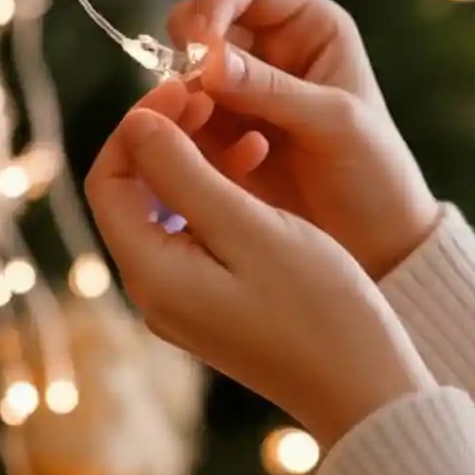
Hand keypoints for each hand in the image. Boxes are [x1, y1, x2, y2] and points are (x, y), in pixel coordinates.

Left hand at [85, 80, 435, 445]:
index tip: (187, 88)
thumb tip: (135, 124)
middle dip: (168, 137)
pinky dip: (220, 193)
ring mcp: (185, 300)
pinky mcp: (215, 303)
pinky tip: (261, 168)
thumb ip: (184, 173)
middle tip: (217, 98)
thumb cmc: (317, 307)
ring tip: (252, 131)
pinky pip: (197, 233)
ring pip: (168, 208)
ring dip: (199, 160)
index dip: (139, 125)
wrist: (366, 386)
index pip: (108, 180)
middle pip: (134, 192)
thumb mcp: (249, 227)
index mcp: (152, 274)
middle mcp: (155, 291)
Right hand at [169, 0, 439, 278]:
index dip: (214, 4)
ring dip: (185, 100)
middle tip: (195, 95)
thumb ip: (272, 90)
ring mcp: (241, 94)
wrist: (378, 242)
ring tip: (213, 137)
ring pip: (182, 73)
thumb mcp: (336, 123)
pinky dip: (191, 136)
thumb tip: (206, 62)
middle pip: (199, 22)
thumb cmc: (375, 172)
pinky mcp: (221, 137)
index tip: (198, 45)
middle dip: (189, 54)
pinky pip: (183, 120)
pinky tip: (239, 164)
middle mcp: (270, 51)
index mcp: (309, 25)